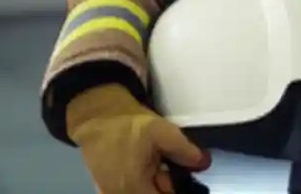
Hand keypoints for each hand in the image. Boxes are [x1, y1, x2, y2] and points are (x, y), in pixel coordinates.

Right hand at [68, 84, 211, 193]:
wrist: (96, 115)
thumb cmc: (128, 124)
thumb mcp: (162, 131)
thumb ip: (184, 151)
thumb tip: (203, 163)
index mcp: (135, 188)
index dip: (175, 189)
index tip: (179, 178)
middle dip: (164, 186)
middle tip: (167, 168)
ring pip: (141, 192)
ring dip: (152, 185)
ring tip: (156, 167)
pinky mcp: (103, 189)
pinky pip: (127, 191)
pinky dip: (139, 184)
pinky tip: (144, 169)